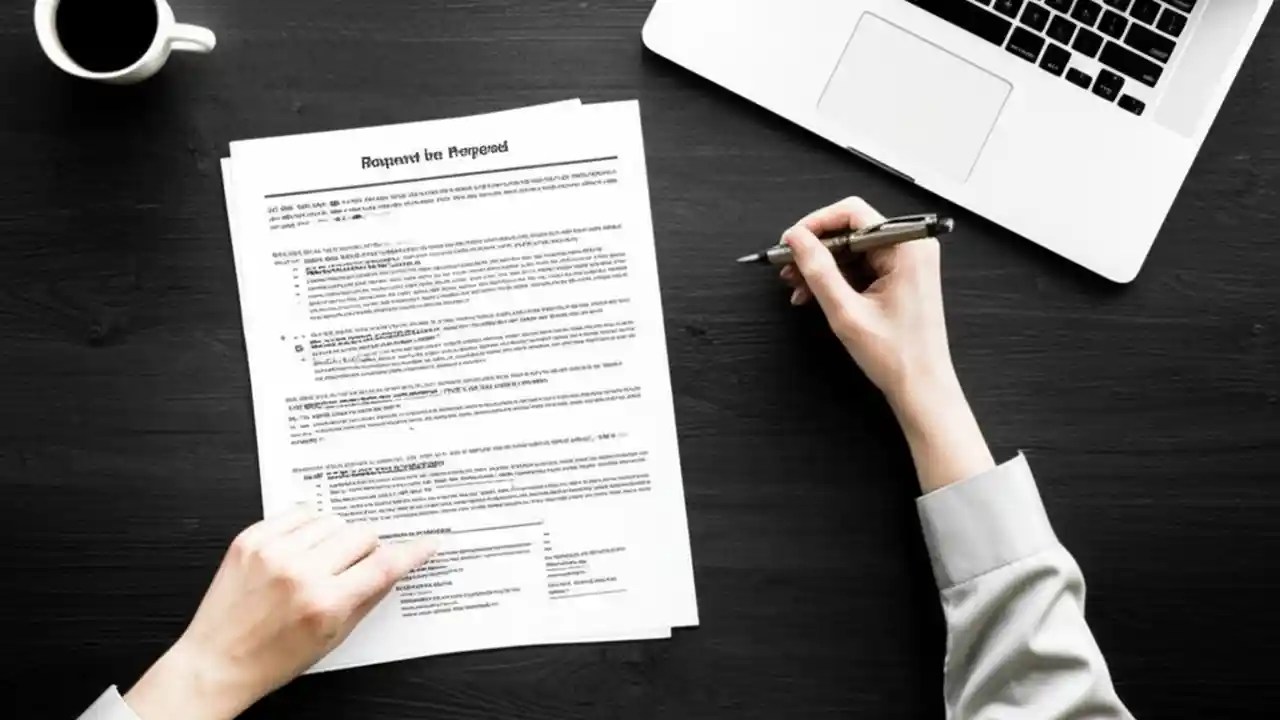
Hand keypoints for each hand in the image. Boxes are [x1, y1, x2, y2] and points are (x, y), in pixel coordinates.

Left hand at [124, 509, 437, 719]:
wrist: (216, 662)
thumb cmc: (270, 659)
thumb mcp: (333, 638)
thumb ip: (367, 599)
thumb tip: (393, 570)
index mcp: (326, 602)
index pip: (384, 565)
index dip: (412, 552)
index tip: (426, 543)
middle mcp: (301, 572)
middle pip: (362, 534)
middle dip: (367, 549)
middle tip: (355, 565)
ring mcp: (273, 552)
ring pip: (332, 520)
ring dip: (336, 537)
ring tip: (321, 560)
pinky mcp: (251, 539)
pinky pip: (297, 513)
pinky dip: (307, 526)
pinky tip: (300, 547)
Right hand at [780, 197, 992, 491]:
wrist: (921, 387)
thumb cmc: (898, 357)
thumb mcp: (846, 311)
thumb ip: (819, 270)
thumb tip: (797, 240)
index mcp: (908, 248)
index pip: (853, 213)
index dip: (816, 223)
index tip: (792, 241)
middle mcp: (912, 248)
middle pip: (851, 230)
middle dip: (816, 249)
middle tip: (787, 265)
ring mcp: (907, 262)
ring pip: (852, 249)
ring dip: (822, 266)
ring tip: (797, 285)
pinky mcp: (900, 276)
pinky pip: (861, 266)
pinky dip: (836, 278)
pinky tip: (813, 294)